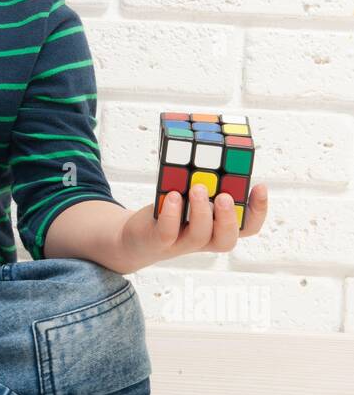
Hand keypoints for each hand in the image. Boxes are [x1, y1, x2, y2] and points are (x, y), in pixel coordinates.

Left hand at [116, 182, 268, 272]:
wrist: (134, 236)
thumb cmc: (169, 212)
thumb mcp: (189, 196)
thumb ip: (204, 183)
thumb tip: (213, 152)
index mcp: (217, 226)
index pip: (247, 227)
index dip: (258, 210)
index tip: (260, 186)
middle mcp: (204, 238)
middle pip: (226, 239)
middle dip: (229, 218)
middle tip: (225, 196)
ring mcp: (181, 242)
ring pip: (200, 235)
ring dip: (201, 210)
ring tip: (197, 187)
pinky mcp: (158, 240)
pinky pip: (168, 232)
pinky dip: (172, 214)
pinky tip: (173, 196)